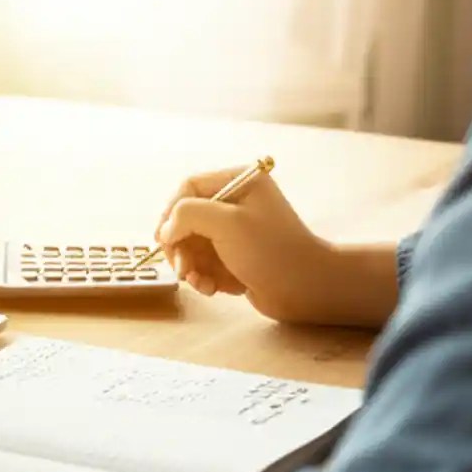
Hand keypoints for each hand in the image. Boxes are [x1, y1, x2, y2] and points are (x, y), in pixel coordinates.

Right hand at [153, 167, 336, 322]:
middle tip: (181, 268)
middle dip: (180, 246)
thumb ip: (188, 214)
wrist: (307, 289)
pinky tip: (213, 288)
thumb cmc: (270, 250)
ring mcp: (235, 231)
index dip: (171, 212)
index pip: (188, 187)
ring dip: (191, 266)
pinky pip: (205, 263)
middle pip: (186, 218)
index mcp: (239, 181)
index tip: (165, 240)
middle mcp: (236, 202)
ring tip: (200, 283)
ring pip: (193, 244)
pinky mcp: (235, 256)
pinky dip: (204, 277)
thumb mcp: (227, 223)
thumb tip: (166, 229)